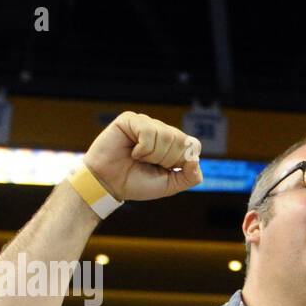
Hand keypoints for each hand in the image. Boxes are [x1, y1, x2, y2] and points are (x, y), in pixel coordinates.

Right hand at [83, 111, 203, 201]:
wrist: (109, 184)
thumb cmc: (137, 183)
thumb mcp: (170, 185)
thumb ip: (190, 177)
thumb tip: (196, 160)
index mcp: (173, 145)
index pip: (193, 145)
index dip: (182, 160)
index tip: (166, 169)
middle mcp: (162, 131)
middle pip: (181, 140)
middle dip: (166, 159)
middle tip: (149, 164)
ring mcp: (146, 123)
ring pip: (166, 135)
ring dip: (152, 154)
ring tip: (139, 158)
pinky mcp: (130, 119)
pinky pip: (148, 130)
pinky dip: (143, 148)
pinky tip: (133, 152)